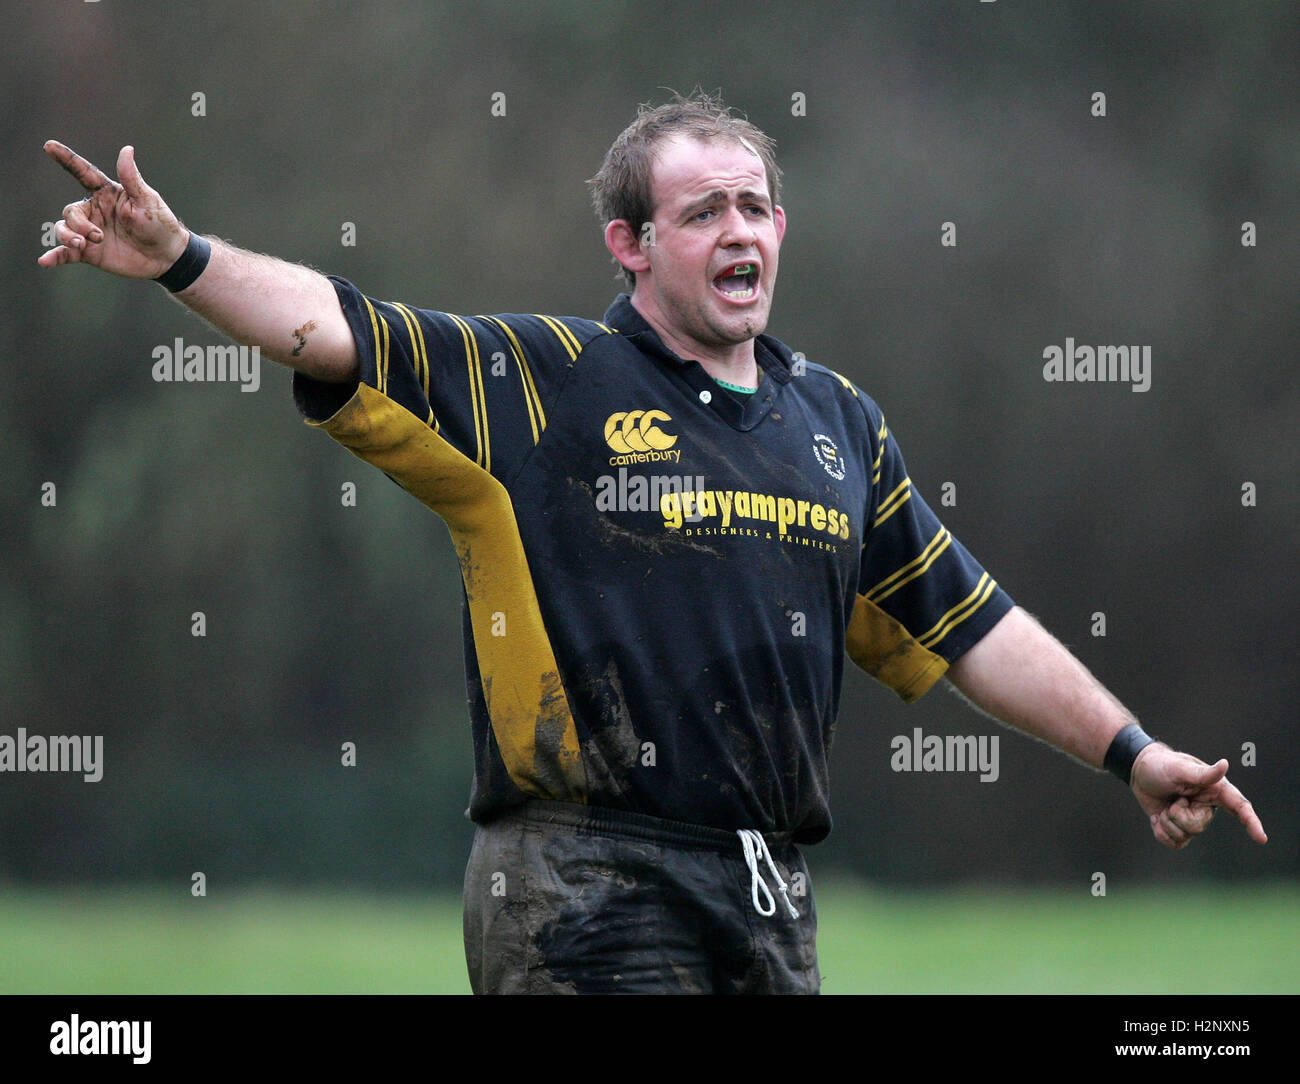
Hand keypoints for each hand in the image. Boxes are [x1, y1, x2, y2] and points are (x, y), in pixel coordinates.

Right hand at [38, 142, 188, 278]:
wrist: (166, 256)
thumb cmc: (159, 223)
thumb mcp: (146, 200)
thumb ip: (131, 178)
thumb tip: (127, 149)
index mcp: (106, 193)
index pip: (82, 172)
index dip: (66, 159)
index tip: (49, 146)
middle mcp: (93, 211)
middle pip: (71, 211)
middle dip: (79, 223)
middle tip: (99, 236)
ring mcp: (89, 231)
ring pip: (63, 228)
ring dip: (67, 236)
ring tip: (82, 244)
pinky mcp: (89, 252)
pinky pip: (65, 253)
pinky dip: (53, 256)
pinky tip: (45, 261)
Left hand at [1130, 744, 1266, 849]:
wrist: (1138, 772)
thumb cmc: (1161, 765)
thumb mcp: (1180, 768)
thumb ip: (1203, 773)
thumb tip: (1225, 765)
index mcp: (1215, 790)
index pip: (1239, 807)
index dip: (1252, 823)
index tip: (1261, 838)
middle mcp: (1207, 806)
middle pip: (1199, 827)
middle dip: (1179, 816)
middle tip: (1173, 798)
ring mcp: (1192, 818)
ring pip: (1185, 836)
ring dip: (1167, 822)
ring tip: (1165, 805)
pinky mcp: (1178, 827)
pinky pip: (1173, 843)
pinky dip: (1161, 832)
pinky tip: (1157, 817)